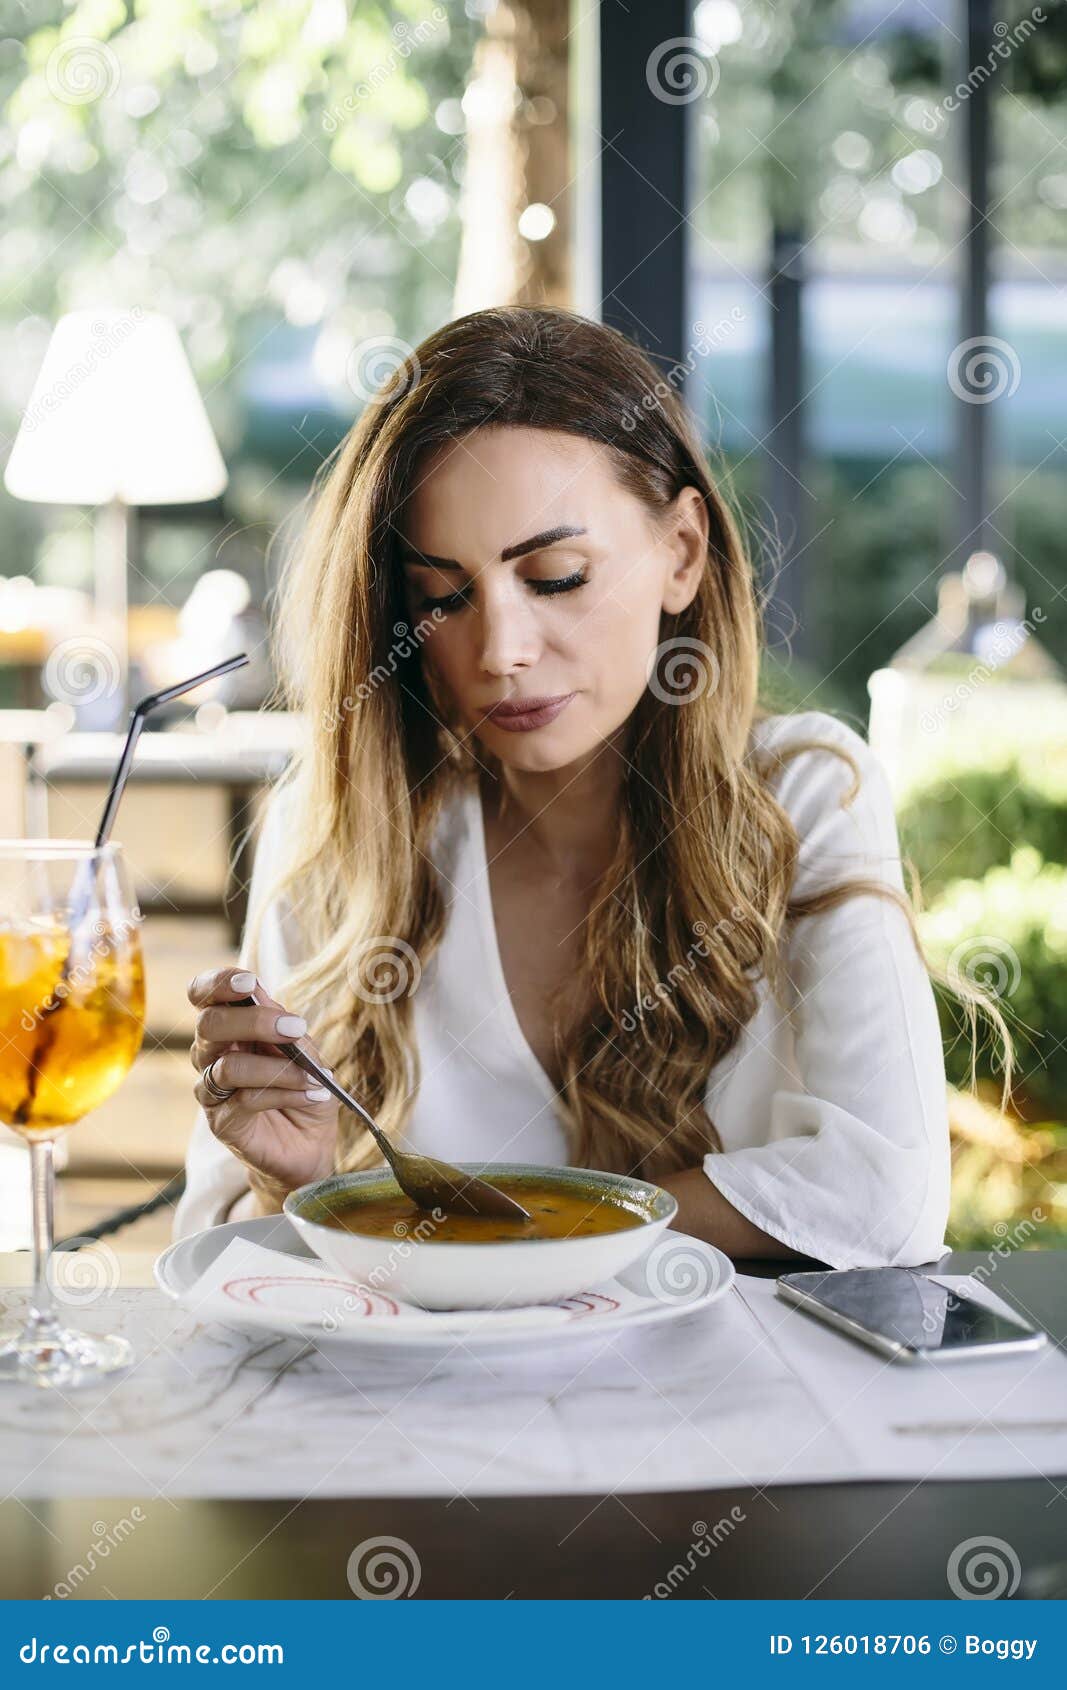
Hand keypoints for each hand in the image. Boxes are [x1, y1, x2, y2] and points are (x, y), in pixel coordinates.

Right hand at [189, 966, 338, 1203]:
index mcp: (230, 1026)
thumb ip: (285, 1027)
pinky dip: (284, 1093)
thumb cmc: (305, 1087)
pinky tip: (311, 1093)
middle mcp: (212, 1054)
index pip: (203, 995)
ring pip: (228, 1066)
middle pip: (209, 1025)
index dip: (217, 983)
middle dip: (254, 1022)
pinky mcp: (222, 1121)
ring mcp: (212, 1089)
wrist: (311, 1141)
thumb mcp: (307, 1051)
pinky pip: (246, 1099)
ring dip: (276, 1067)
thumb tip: (261, 997)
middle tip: (295, 1028)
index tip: (247, 983)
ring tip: (313, 1075)